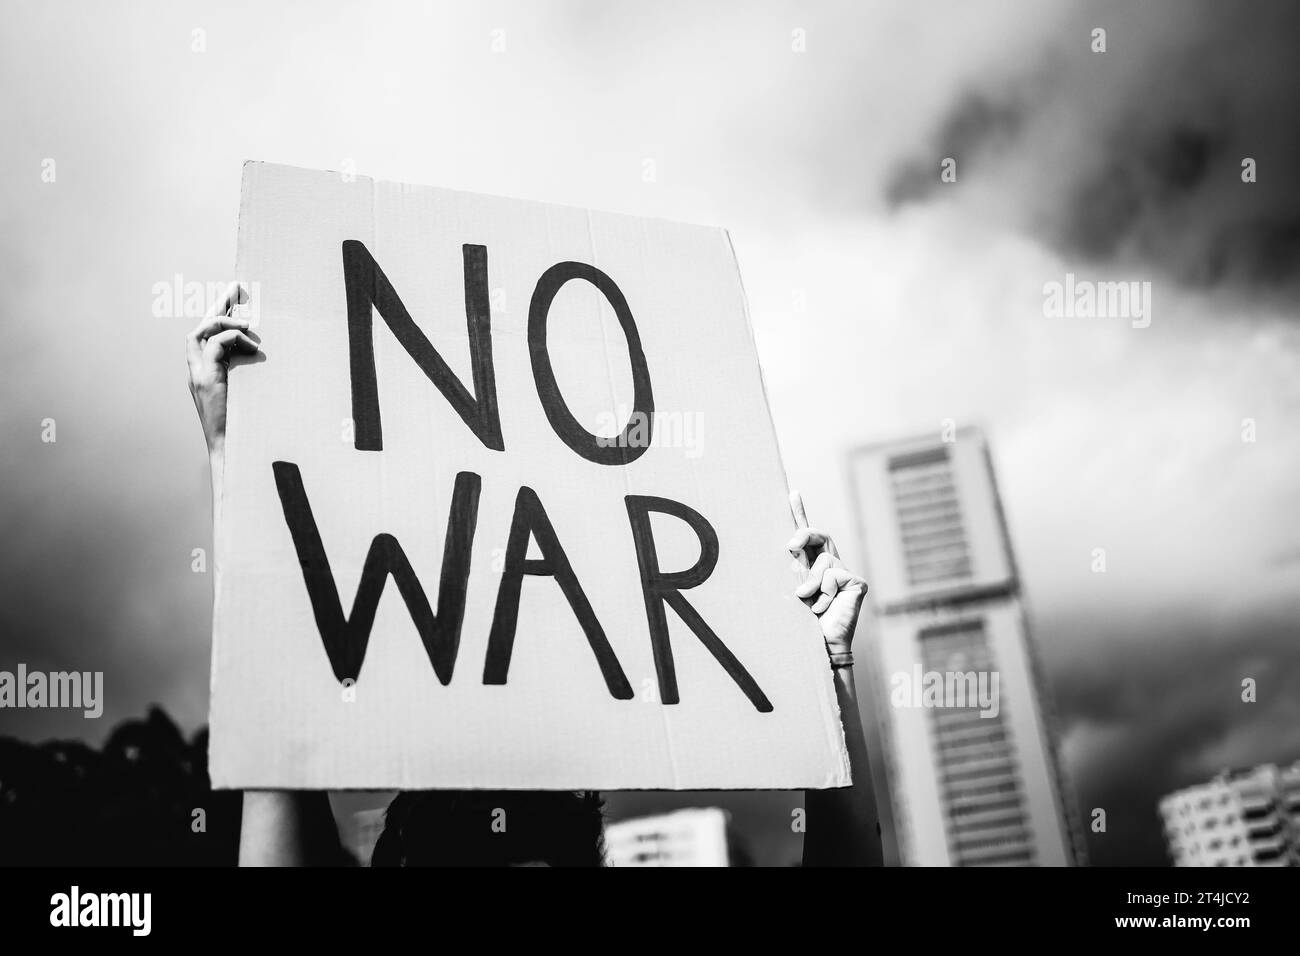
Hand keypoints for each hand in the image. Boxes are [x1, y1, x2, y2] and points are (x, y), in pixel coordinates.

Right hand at [186, 282, 259, 454]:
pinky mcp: (205, 380)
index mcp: (205, 372)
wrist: (232, 450)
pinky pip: (213, 346)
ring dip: (223, 320)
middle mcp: (196, 370)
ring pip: (200, 332)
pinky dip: (230, 338)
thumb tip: (269, 356)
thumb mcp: (249, 393)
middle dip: (218, 305)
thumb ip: (250, 373)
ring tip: (248, 321)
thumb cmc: (246, 425)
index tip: (235, 296)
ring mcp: (197, 375)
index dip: (220, 313)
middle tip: (236, 287)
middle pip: (200, 327)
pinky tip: (249, 343)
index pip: (208, 334)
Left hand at [787, 491, 866, 666]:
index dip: (800, 513)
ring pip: (824, 560)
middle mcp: (828, 564)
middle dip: (804, 533)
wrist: (818, 646)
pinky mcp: (856, 582)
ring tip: (805, 600)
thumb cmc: (799, 621)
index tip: (792, 493)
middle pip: (819, 535)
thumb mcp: (789, 589)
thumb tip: (789, 547)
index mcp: (810, 564)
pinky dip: (824, 593)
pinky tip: (824, 608)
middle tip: (790, 544)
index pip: (806, 534)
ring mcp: (844, 572)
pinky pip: (835, 576)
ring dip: (810, 582)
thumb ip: (790, 569)